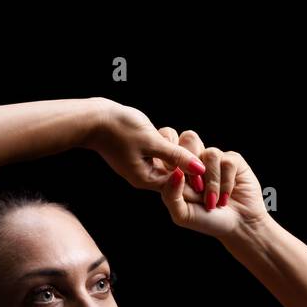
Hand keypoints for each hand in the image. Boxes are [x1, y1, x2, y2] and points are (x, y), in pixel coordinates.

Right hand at [85, 99, 206, 191]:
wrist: (94, 119)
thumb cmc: (120, 128)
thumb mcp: (152, 141)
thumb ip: (176, 155)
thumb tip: (199, 168)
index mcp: (145, 179)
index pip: (176, 186)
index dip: (195, 183)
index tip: (213, 182)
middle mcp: (143, 176)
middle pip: (173, 178)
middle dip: (189, 174)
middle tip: (211, 173)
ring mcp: (138, 165)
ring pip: (167, 165)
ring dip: (179, 160)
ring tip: (199, 158)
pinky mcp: (136, 153)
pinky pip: (158, 155)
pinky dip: (168, 150)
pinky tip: (177, 143)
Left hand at [154, 125, 268, 239]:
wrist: (237, 226)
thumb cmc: (207, 221)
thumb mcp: (182, 214)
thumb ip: (171, 195)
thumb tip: (176, 172)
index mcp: (178, 168)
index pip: (169, 145)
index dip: (171, 155)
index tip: (177, 178)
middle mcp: (195, 159)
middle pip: (189, 138)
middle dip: (192, 167)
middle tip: (197, 190)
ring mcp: (214, 159)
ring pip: (209, 153)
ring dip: (212, 182)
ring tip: (213, 201)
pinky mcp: (232, 160)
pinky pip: (227, 162)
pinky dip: (226, 184)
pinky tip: (225, 197)